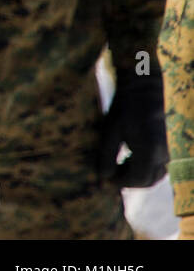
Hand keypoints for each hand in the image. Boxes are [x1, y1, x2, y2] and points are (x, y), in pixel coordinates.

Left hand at [96, 72, 167, 188]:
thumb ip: (106, 155)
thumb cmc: (124, 107)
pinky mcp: (168, 146)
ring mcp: (168, 150)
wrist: (144, 88)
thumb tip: (103, 177)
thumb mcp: (110, 130)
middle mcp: (163, 154)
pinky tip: (129, 156)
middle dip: (127, 180)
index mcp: (150, 151)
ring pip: (154, 174)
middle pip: (147, 180)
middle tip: (108, 174)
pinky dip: (144, 167)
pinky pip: (159, 165)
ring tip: (117, 163)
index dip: (119, 182)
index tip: (103, 180)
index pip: (137, 180)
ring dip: (136, 175)